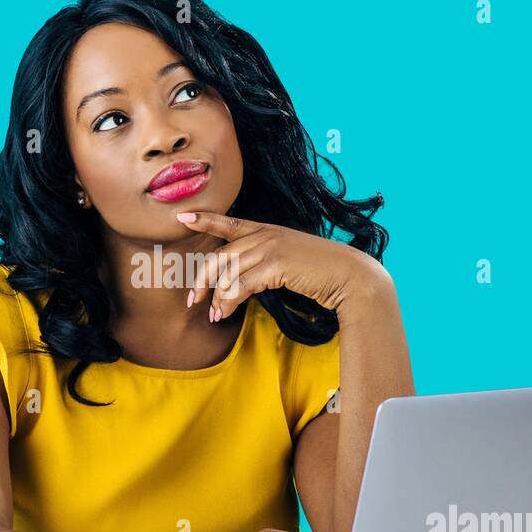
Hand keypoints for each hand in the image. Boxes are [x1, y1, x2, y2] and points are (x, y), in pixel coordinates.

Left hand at [174, 210, 385, 320]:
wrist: (349, 275)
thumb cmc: (320, 272)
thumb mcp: (288, 260)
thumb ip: (263, 264)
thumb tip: (236, 284)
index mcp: (267, 230)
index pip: (229, 223)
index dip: (205, 219)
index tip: (182, 217)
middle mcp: (266, 234)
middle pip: (220, 255)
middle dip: (202, 279)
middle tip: (192, 300)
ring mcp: (271, 248)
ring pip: (228, 272)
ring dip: (216, 297)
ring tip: (213, 315)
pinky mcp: (276, 265)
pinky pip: (241, 284)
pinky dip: (229, 301)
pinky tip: (224, 313)